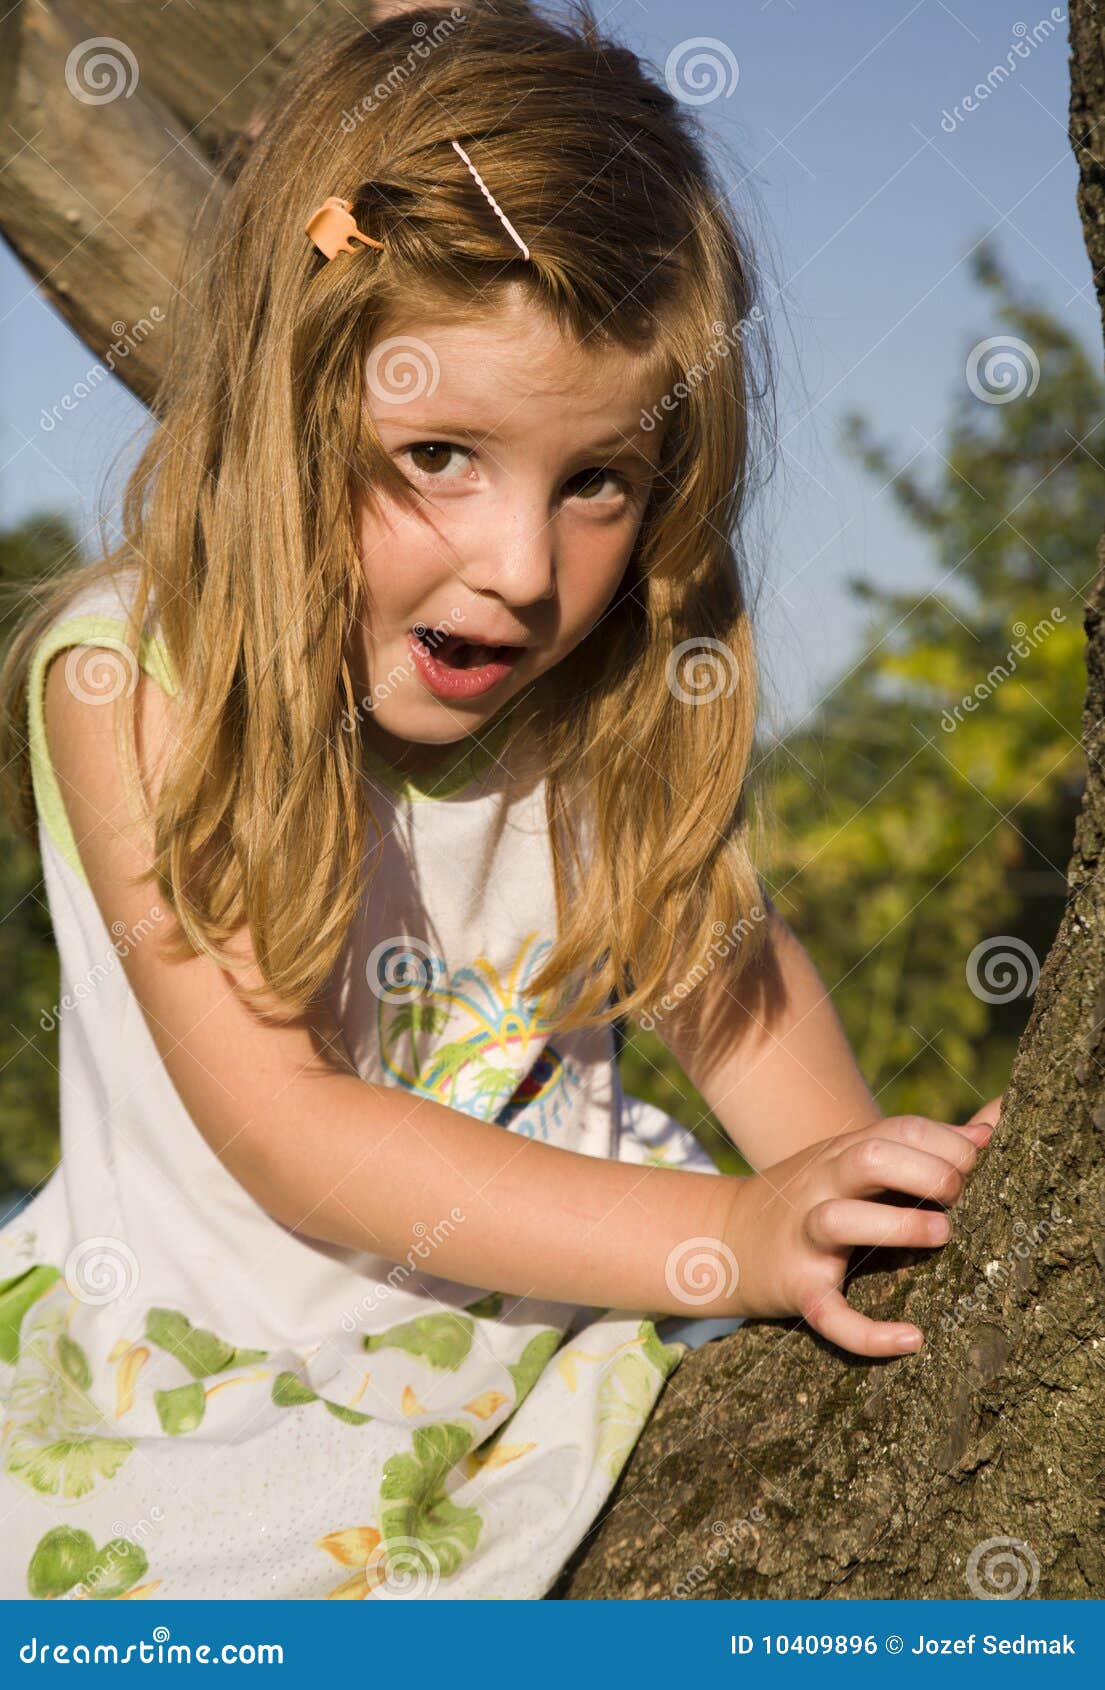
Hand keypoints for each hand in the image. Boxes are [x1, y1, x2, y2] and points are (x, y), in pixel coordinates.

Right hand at [724, 1100, 1001, 1356]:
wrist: (722, 1239)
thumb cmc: (811, 1199)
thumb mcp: (850, 1162)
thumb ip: (914, 1147)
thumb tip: (988, 1131)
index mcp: (842, 1153)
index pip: (900, 1129)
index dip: (948, 1143)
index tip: (979, 1168)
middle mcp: (822, 1185)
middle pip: (871, 1156)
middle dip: (926, 1170)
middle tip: (960, 1198)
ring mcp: (805, 1236)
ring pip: (840, 1221)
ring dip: (897, 1225)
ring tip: (942, 1234)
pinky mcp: (797, 1288)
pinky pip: (830, 1313)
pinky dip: (869, 1332)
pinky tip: (912, 1339)